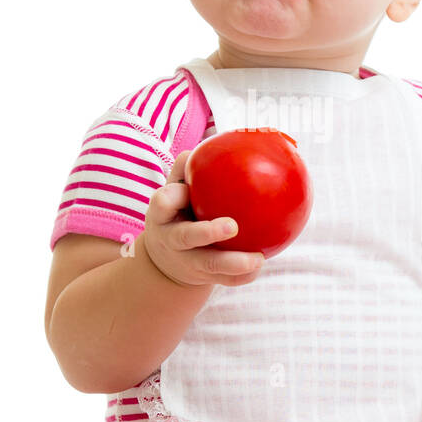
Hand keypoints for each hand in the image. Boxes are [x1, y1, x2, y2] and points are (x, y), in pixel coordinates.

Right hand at [139, 150, 265, 288]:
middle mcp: (171, 240)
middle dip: (207, 233)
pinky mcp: (202, 278)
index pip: (162, 203)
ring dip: (233, 264)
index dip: (172, 197)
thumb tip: (213, 140)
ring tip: (258, 259)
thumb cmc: (178, 211)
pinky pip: (224, 281)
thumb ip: (188, 170)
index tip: (186, 191)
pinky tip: (260, 265)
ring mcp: (187, 262)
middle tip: (233, 226)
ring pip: (209, 266)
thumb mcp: (174, 191)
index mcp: (162, 215)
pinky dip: (242, 276)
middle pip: (186, 238)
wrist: (167, 259)